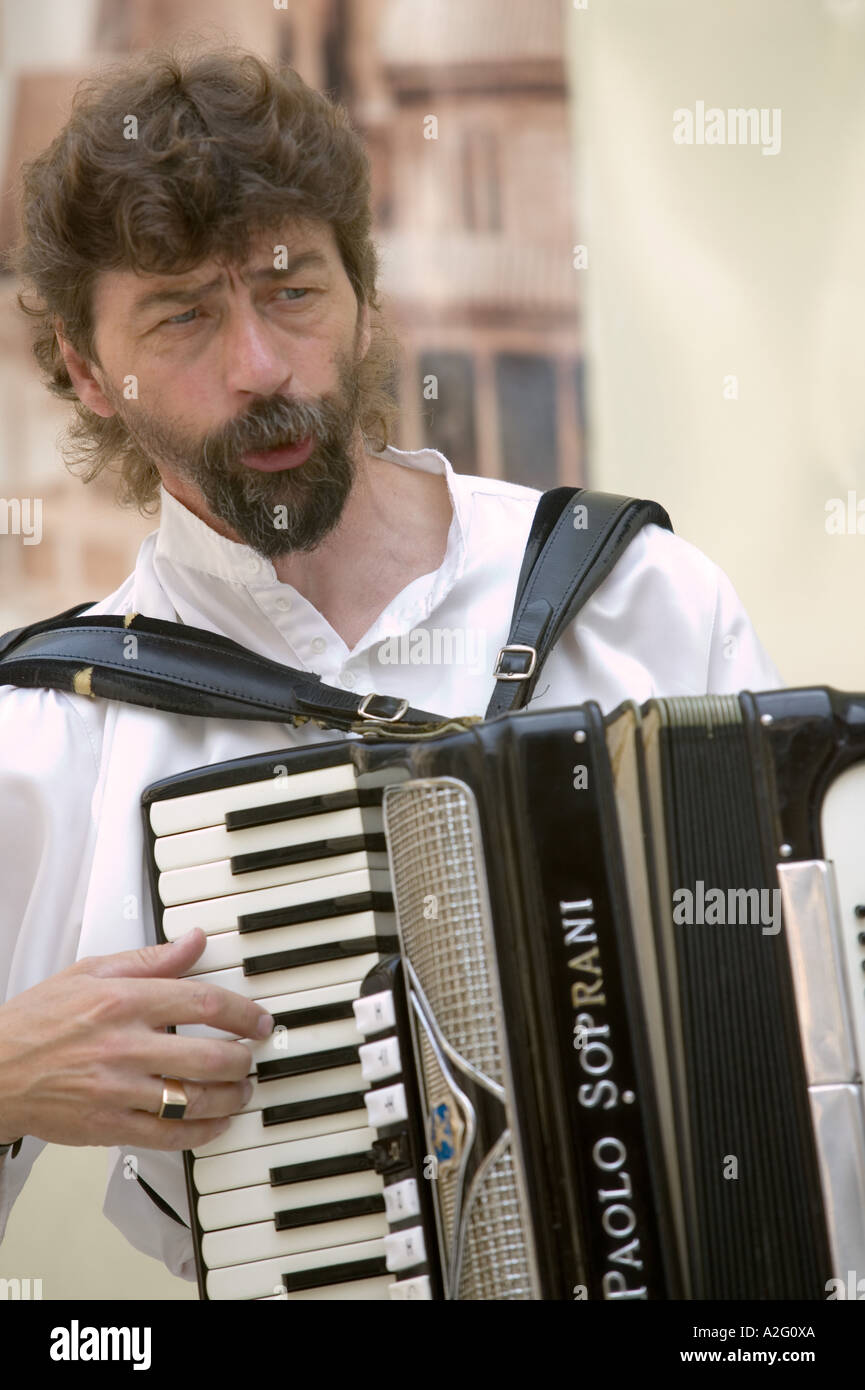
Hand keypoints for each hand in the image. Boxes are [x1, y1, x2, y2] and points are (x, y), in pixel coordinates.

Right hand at [0, 929, 272, 1150]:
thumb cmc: (38, 1020)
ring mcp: (117, 1090)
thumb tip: (195, 941)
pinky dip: (202, 1132)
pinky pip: (169, 1136)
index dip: (243, 1012)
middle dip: (244, 1058)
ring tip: (241, 1089)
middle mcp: (123, 1046)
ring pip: (194, 1099)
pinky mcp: (108, 1127)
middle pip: (208, 1055)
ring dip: (231, 1096)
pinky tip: (216, 1123)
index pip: (202, 1002)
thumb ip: (150, 959)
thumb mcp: (91, 972)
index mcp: (122, 1002)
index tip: (259, 1020)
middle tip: (252, 1055)